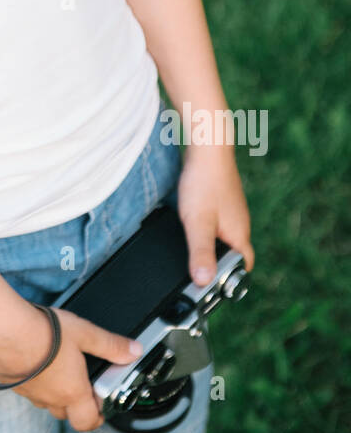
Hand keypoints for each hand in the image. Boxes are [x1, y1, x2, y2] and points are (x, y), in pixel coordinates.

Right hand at [0, 308, 141, 429]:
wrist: (5, 328)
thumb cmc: (45, 332)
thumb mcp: (85, 334)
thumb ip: (110, 345)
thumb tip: (135, 351)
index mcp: (73, 392)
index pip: (88, 423)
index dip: (97, 417)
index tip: (101, 405)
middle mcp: (51, 399)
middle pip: (67, 414)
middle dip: (76, 404)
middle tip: (81, 382)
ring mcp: (29, 394)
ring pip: (45, 402)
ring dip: (54, 393)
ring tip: (57, 368)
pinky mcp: (10, 385)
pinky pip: (27, 390)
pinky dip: (34, 382)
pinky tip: (34, 361)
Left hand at [176, 145, 254, 285]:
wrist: (208, 145)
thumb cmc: (204, 182)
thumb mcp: (198, 222)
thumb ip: (201, 253)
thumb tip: (204, 283)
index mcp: (240, 235)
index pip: (243, 267)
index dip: (229, 280)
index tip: (210, 286)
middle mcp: (239, 225)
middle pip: (232, 254)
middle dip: (216, 263)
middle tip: (195, 270)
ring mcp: (231, 212)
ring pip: (223, 237)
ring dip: (208, 245)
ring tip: (189, 249)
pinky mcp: (220, 200)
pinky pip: (215, 222)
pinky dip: (204, 228)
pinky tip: (190, 224)